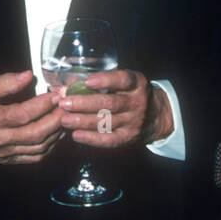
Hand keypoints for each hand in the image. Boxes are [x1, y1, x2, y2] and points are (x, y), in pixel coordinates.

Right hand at [0, 71, 63, 163]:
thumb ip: (5, 82)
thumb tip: (28, 76)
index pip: (23, 114)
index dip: (43, 104)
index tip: (56, 93)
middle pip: (35, 134)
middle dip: (56, 118)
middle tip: (66, 104)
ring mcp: (2, 153)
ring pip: (38, 147)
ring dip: (56, 132)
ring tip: (64, 115)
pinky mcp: (7, 159)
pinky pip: (34, 156)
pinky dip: (49, 145)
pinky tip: (55, 130)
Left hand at [57, 69, 173, 148]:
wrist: (155, 116)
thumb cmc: (131, 94)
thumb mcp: (126, 83)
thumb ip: (104, 82)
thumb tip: (67, 86)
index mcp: (137, 84)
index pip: (123, 80)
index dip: (105, 80)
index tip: (87, 81)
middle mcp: (137, 102)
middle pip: (110, 103)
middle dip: (84, 103)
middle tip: (65, 103)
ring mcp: (134, 121)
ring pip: (106, 122)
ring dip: (83, 121)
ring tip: (65, 119)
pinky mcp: (128, 137)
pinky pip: (109, 140)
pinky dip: (91, 138)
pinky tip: (76, 135)